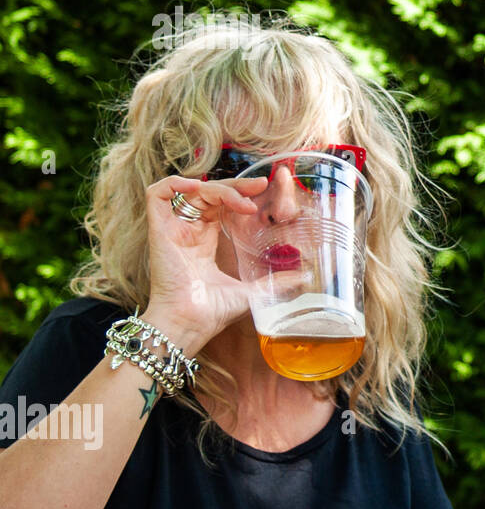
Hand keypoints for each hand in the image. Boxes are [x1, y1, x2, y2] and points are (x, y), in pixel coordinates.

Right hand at [143, 173, 271, 340]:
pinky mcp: (159, 232)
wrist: (189, 325)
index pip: (221, 204)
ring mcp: (173, 230)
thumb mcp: (251, 291)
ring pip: (191, 191)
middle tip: (261, 186)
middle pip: (210, 193)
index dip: (240, 192)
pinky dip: (173, 183)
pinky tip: (197, 186)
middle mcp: (188, 232)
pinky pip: (156, 196)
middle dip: (236, 186)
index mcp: (205, 241)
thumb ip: (276, 283)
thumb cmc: (211, 313)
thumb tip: (305, 276)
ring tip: (243, 200)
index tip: (265, 189)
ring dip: (219, 188)